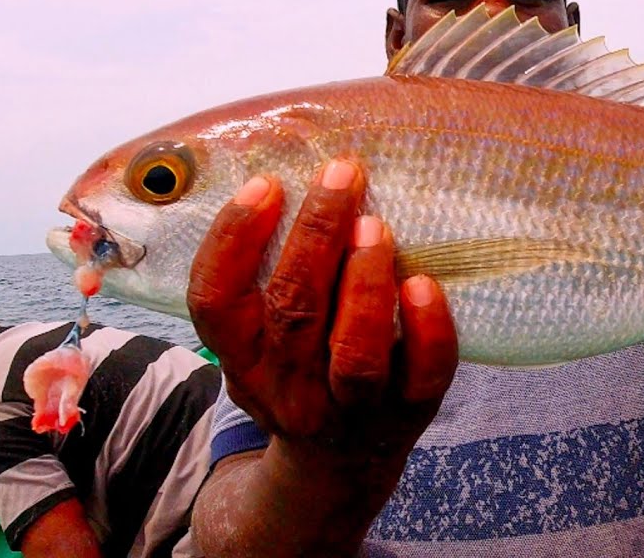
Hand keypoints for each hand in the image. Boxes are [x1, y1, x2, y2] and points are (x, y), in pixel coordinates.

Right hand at [186, 159, 458, 463]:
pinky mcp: (410, 413)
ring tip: (376, 224)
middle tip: (340, 175)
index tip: (266, 184)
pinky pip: (423, 374)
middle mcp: (291, 388)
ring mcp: (353, 407)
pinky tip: (426, 282)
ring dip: (364, 282)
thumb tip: (280, 181)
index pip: (216, 302)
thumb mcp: (256, 342)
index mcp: (244, 360)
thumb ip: (260, 280)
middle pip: (294, 311)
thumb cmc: (299, 372)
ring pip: (355, 351)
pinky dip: (427, 329)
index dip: (234, 241)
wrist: (335, 469)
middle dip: (315, 236)